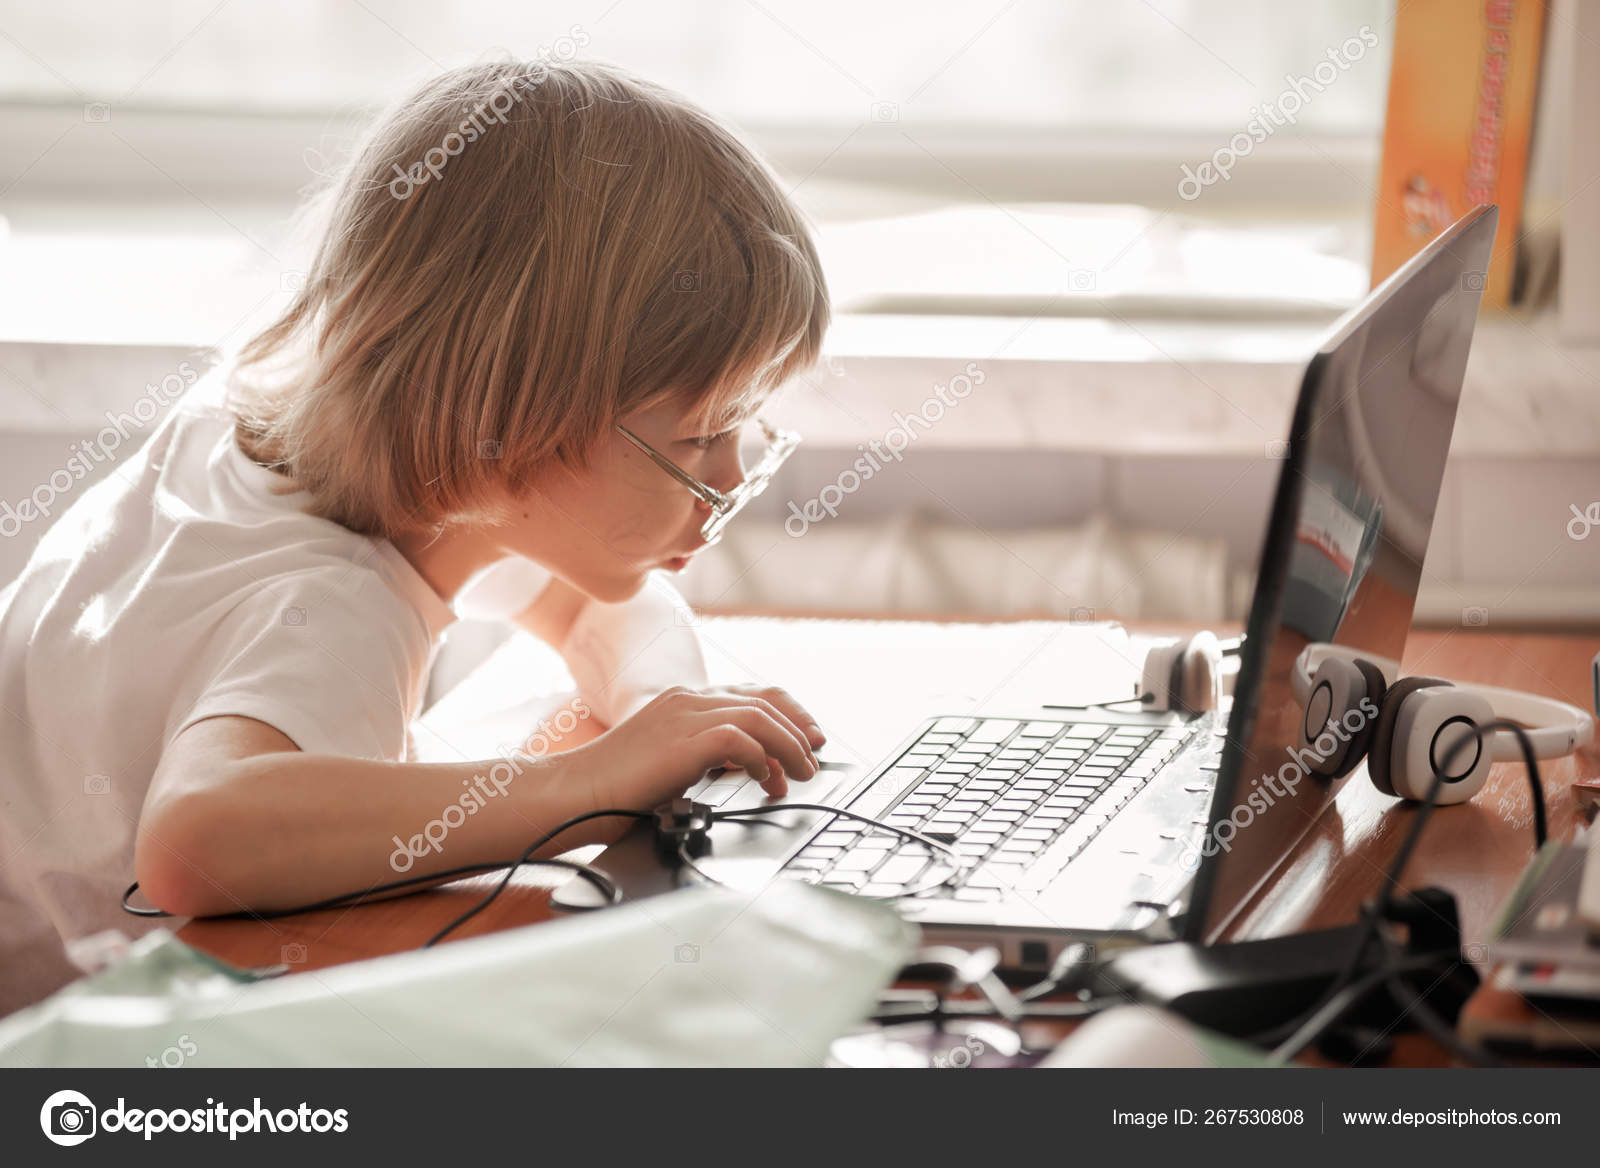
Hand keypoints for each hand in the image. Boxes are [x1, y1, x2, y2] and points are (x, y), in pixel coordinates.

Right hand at [572, 683, 826, 809]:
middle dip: (799, 728)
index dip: (788, 713)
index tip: (809, 737)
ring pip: (760, 717)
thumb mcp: (671, 763)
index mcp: (684, 700)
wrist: (575, 793)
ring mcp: (685, 716)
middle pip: (764, 700)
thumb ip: (707, 757)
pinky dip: (762, 760)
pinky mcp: (684, 741)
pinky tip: (765, 781)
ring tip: (801, 775)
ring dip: (790, 747)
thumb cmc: (615, 788)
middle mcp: (688, 699)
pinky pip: (741, 740)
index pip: (751, 694)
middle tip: (816, 756)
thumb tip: (754, 769)